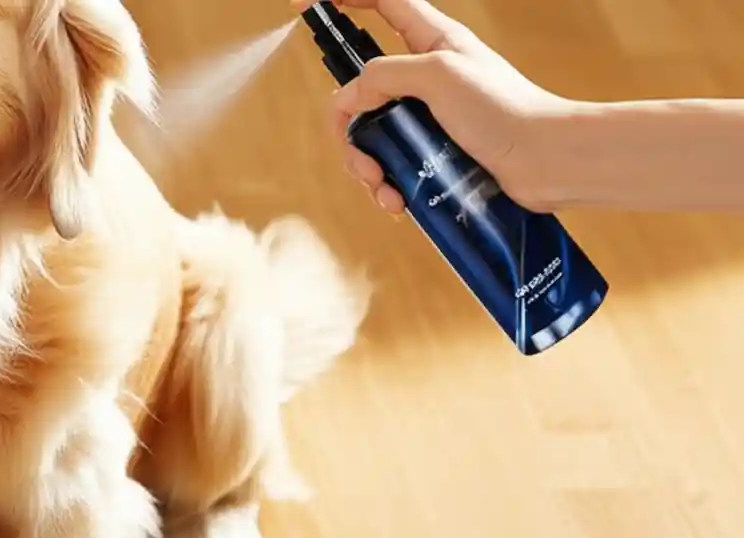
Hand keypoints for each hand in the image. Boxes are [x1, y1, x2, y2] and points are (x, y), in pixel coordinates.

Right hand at [294, 0, 571, 211]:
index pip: (382, 4)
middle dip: (349, 125)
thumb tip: (352, 97)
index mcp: (431, 42)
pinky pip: (392, 166)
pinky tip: (398, 202)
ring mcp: (428, 117)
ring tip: (384, 188)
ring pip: (371, 136)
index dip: (346, 0)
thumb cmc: (505, 109)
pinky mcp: (434, 154)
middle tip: (359, 154)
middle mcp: (425, 77)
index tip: (306, 2)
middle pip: (361, 89)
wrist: (546, 161)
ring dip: (367, 166)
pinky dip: (387, 187)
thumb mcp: (438, 75)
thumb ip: (386, 75)